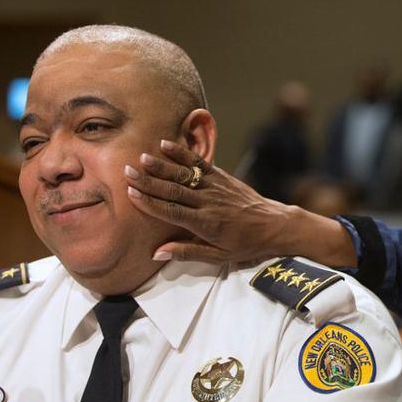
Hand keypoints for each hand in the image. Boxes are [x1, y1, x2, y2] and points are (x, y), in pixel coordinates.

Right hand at [125, 140, 356, 267]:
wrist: (274, 225)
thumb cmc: (246, 244)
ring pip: (185, 175)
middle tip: (127, 172)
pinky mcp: (222, 176)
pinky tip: (167, 144)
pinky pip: (200, 164)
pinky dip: (183, 153)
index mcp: (205, 224)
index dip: (150, 202)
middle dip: (149, 181)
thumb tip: (157, 254)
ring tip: (142, 157)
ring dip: (162, 165)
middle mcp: (208, 202)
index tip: (131, 194)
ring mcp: (216, 187)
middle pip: (174, 190)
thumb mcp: (218, 256)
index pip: (171, 212)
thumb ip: (187, 252)